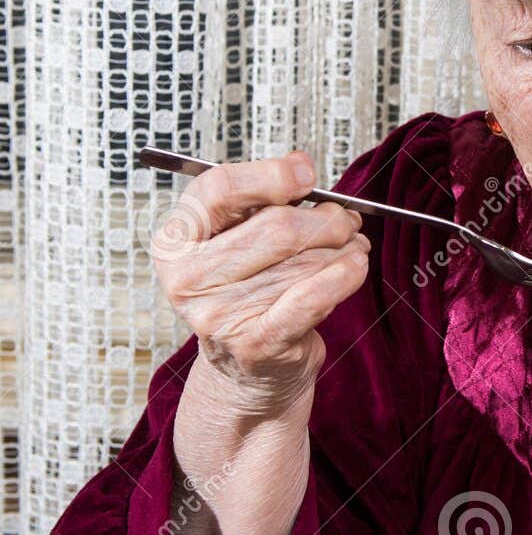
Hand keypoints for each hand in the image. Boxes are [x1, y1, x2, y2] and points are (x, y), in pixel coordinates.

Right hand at [152, 151, 370, 417]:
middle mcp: (188, 279)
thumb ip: (263, 200)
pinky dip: (343, 276)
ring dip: (340, 250)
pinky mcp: (255, 344)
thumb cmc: (248, 291)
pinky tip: (354, 266)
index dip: (271, 176)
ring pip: (302, 262)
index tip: (308, 175)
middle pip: (274, 226)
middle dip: (324, 219)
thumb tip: (301, 166)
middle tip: (346, 219)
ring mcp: (218, 316)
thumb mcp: (239, 239)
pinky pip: (312, 297)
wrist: (248, 369)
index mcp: (175, 241)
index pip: (218, 188)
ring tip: (352, 247)